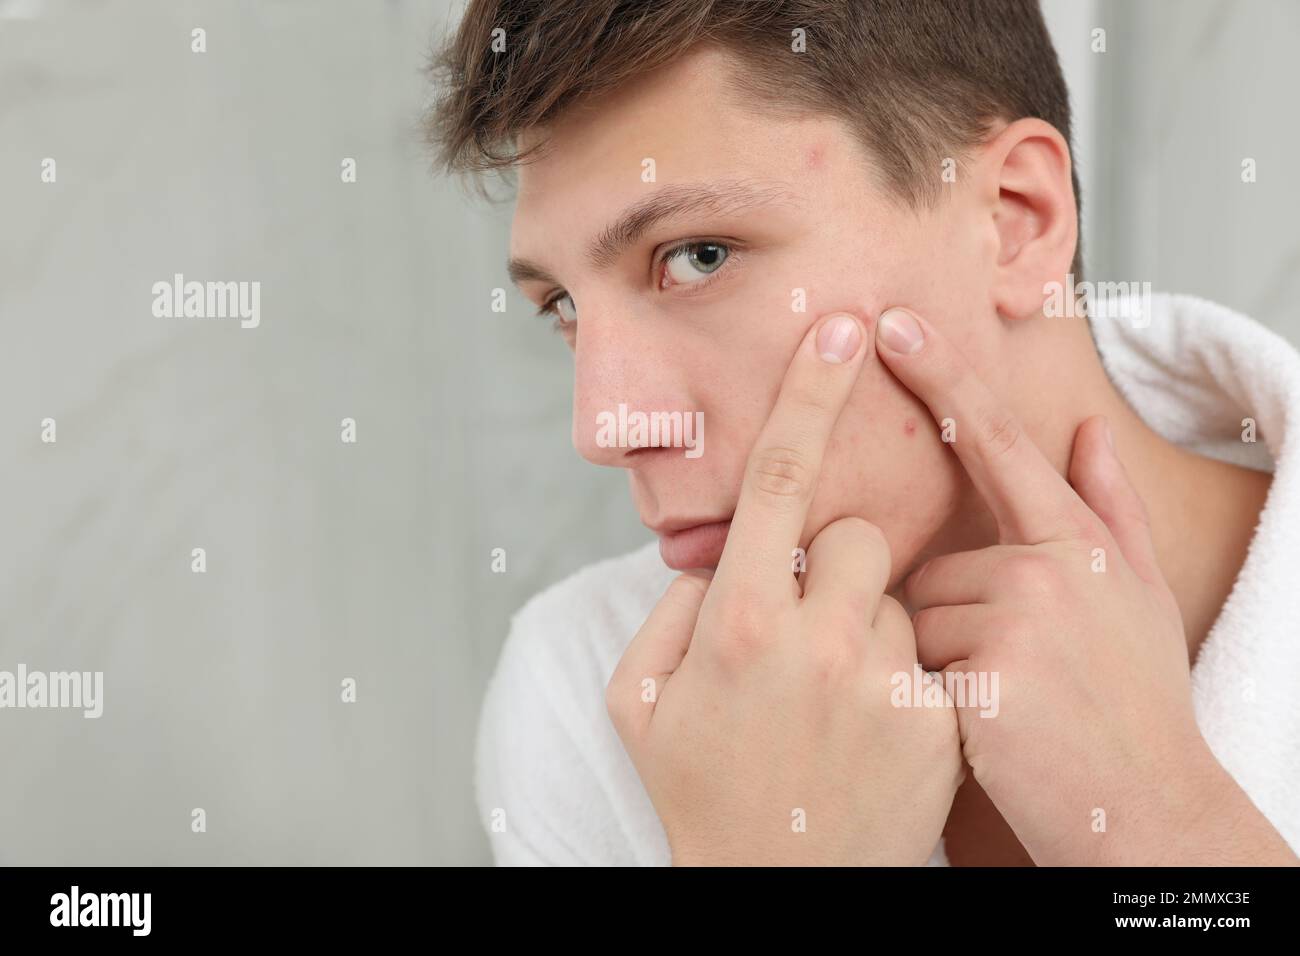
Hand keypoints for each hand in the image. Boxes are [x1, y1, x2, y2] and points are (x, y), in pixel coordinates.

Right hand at [607, 312, 963, 865]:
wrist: (780, 892)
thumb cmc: (698, 793)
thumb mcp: (638, 701)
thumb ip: (668, 609)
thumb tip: (717, 555)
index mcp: (734, 619)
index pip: (777, 477)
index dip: (811, 395)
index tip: (844, 329)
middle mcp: (813, 639)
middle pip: (858, 536)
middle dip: (839, 564)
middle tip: (812, 627)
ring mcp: (884, 681)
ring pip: (899, 596)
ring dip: (870, 626)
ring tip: (838, 698)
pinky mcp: (937, 719)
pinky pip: (929, 653)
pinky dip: (904, 676)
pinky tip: (872, 731)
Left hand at [874, 305, 1295, 864]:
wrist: (1148, 811)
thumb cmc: (1134, 704)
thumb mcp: (1138, 598)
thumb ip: (1108, 508)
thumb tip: (1084, 428)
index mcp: (1076, 541)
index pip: (995, 442)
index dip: (942, 378)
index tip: (893, 324)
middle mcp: (1047, 567)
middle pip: (932, 567)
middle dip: (950, 620)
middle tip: (1013, 673)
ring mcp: (1017, 621)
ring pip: (916, 619)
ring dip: (942, 662)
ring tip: (1005, 702)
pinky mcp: (982, 677)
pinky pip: (911, 666)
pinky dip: (934, 699)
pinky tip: (989, 728)